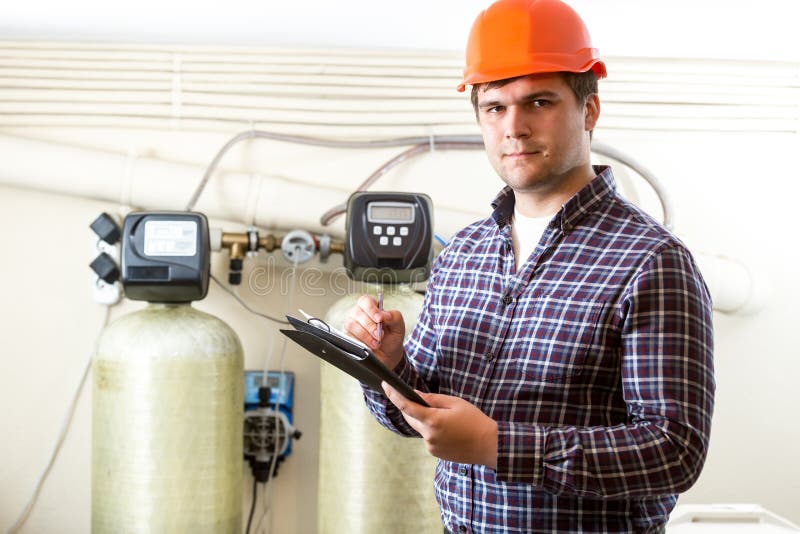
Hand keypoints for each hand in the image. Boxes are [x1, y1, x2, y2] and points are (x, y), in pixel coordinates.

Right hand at [342, 295, 405, 368]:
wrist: (387, 356)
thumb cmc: (392, 337)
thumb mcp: (398, 326)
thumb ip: (394, 317)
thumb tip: (383, 315)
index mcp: (371, 306)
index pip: (365, 301)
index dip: (371, 309)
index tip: (379, 319)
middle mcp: (358, 313)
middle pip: (357, 313)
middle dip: (370, 325)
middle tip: (380, 335)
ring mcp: (351, 325)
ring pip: (351, 325)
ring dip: (365, 335)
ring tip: (376, 343)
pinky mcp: (347, 337)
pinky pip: (348, 337)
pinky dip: (360, 343)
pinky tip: (368, 347)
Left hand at [382, 382, 497, 468]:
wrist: (489, 445)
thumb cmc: (475, 421)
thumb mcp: (455, 403)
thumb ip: (433, 399)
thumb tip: (416, 395)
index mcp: (433, 420)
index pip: (406, 406)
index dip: (393, 395)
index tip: (385, 385)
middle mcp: (428, 435)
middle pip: (410, 418)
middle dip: (412, 408)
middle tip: (422, 400)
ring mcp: (431, 446)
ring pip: (420, 428)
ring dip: (425, 420)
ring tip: (446, 418)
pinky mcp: (435, 453)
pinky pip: (428, 438)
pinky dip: (432, 431)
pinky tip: (448, 429)